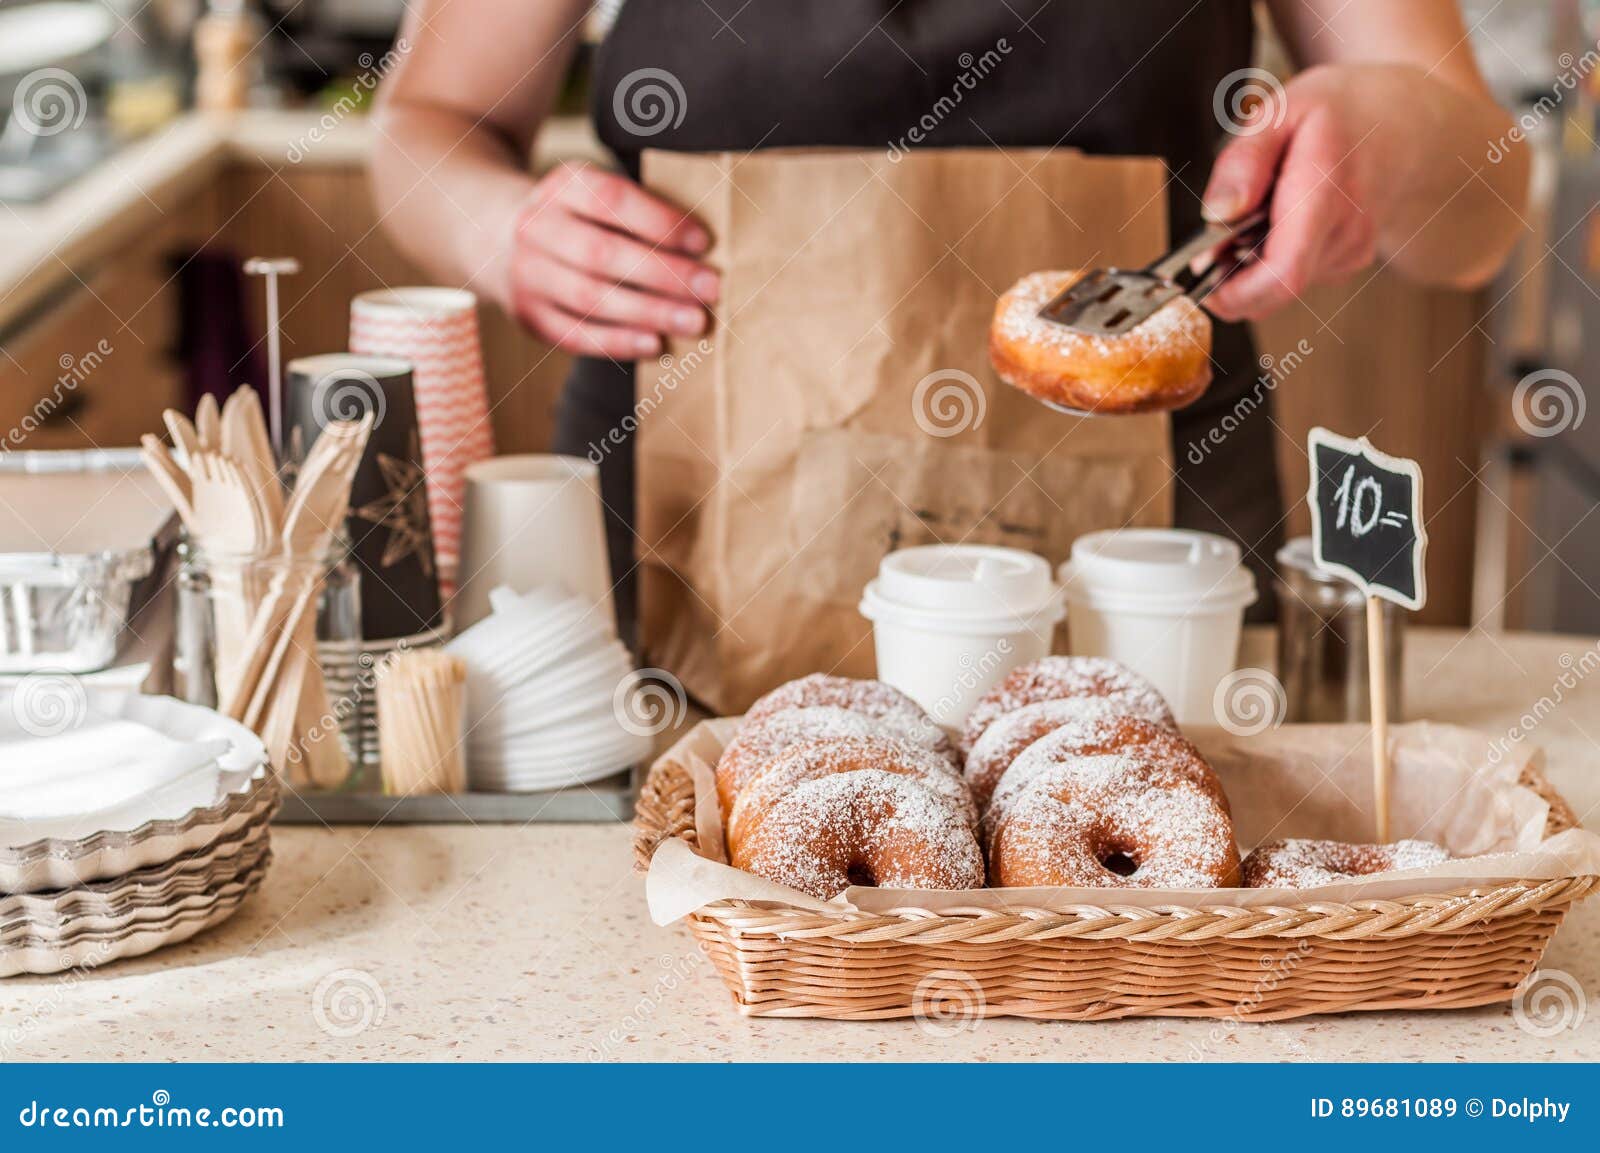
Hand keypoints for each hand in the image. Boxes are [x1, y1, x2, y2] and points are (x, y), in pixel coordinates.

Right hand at [509, 162, 719, 357]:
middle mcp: (537, 227)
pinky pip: (576, 335)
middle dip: (664, 274)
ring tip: (694, 322)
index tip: (704, 241)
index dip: (660, 221)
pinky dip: (619, 343)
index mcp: (561, 186)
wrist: (497, 236)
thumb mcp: (594, 191)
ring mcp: (527, 274)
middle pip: (603, 253)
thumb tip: (702, 246)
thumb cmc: (576, 216)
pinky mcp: (529, 315)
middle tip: (711, 288)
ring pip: (591, 298)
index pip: (612, 198)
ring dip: (649, 313)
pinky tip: (655, 345)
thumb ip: (637, 208)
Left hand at [1201, 65, 1390, 321]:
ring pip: (1280, 287)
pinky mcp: (1349, 261)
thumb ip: (1244, 162)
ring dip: (1248, 267)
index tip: (1201, 281)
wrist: (1403, 122)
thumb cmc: (1338, 112)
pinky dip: (1270, 260)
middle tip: (1208, 246)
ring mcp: (1352, 251)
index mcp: (1326, 191)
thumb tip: (1217, 213)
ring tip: (1249, 217)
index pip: (1284, 272)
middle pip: (1276, 290)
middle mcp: (1347, 231)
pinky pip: (1294, 276)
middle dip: (1231, 280)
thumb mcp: (1280, 112)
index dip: (1235, 292)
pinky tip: (1276, 222)